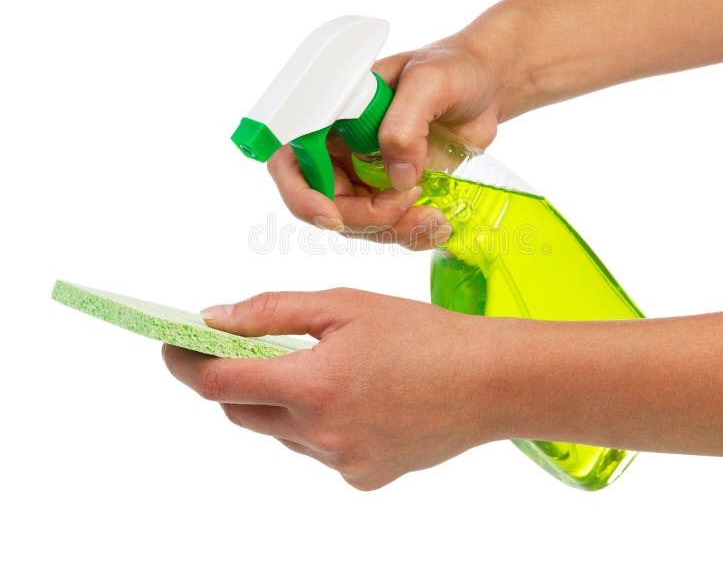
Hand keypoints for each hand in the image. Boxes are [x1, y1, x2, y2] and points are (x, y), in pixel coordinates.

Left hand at [162, 288, 504, 489]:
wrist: (489, 382)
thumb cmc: (422, 333)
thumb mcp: (344, 305)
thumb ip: (271, 312)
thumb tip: (214, 320)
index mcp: (312, 385)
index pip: (219, 382)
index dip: (185, 363)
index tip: (171, 346)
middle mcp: (319, 435)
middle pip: (241, 411)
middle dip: (233, 380)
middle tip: (247, 349)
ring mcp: (340, 463)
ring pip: (280, 432)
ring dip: (280, 402)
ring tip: (320, 369)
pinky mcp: (362, 478)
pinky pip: (317, 450)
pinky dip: (317, 423)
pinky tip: (356, 398)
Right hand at [266, 27, 512, 249]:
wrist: (486, 86)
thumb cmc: (452, 68)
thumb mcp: (429, 81)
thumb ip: (406, 122)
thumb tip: (398, 177)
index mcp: (333, 115)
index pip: (292, 160)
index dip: (301, 194)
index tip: (333, 216)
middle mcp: (341, 148)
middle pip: (327, 204)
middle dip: (366, 217)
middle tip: (411, 204)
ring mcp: (366, 174)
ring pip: (358, 222)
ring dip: (393, 231)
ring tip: (436, 220)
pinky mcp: (393, 192)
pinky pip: (389, 226)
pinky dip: (410, 234)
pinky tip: (438, 225)